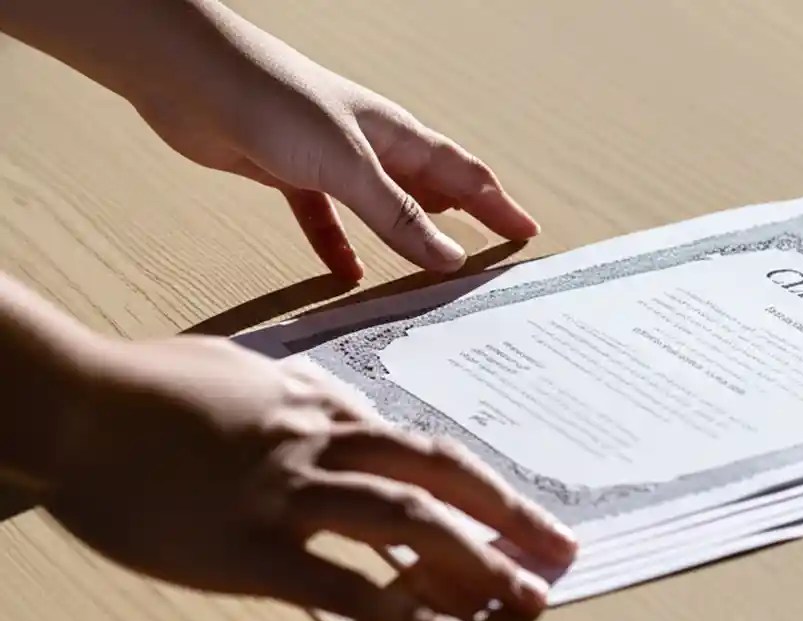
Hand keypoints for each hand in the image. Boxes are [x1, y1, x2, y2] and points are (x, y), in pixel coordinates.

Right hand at [42, 335, 576, 620]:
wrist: (77, 405)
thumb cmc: (154, 388)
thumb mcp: (246, 374)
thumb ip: (304, 398)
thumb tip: (348, 417)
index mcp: (323, 408)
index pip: (424, 449)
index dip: (482, 487)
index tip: (524, 516)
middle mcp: (321, 444)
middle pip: (439, 476)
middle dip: (510, 516)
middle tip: (561, 553)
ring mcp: (287, 493)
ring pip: (406, 522)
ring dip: (474, 562)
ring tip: (522, 598)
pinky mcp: (247, 547)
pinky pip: (339, 583)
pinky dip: (396, 610)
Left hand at [127, 4, 538, 281]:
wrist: (190, 77)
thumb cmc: (273, 99)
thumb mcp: (347, 165)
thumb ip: (397, 215)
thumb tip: (449, 258)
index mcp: (396, 134)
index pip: (463, 175)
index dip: (498, 206)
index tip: (526, 233)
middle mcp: (370, 146)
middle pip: (429, 190)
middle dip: (462, 222)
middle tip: (489, 255)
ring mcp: (329, 160)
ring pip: (381, 208)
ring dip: (405, 238)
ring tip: (429, 270)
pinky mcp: (288, 173)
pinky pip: (324, 219)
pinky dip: (339, 246)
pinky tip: (345, 274)